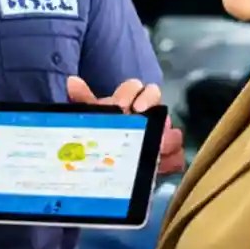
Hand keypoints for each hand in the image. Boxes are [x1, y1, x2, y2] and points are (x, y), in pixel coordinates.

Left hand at [67, 76, 185, 174]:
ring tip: (154, 148)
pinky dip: (171, 161)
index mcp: (130, 101)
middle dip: (152, 115)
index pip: (138, 87)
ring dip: (165, 138)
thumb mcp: (91, 118)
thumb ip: (84, 101)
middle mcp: (149, 115)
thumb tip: (72, 81)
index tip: (122, 105)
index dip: (135, 93)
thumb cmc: (101, 132)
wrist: (105, 162)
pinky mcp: (167, 158)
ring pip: (173, 132)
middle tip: (139, 122)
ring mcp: (161, 136)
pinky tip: (161, 167)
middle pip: (160, 106)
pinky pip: (177, 157)